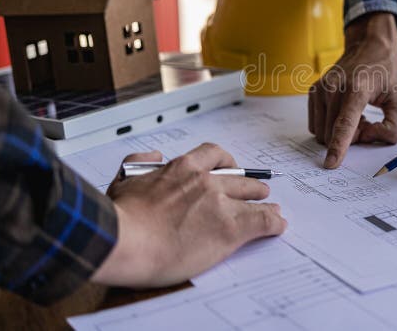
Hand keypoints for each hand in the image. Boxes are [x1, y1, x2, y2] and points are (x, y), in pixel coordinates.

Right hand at [91, 143, 286, 287]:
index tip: (229, 168)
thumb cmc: (119, 218)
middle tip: (256, 190)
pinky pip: (263, 220)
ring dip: (264, 202)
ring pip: (254, 196)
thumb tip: (153, 156)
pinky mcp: (230, 228)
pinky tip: (278, 225)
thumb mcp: (124, 180)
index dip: (226, 162)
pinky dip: (273, 222)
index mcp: (181, 168)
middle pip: (239, 177)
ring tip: (271, 208)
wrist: (123, 242)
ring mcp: (220, 203)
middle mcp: (205, 181)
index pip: (212, 154)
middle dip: (250, 183)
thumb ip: (140, 163)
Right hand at [308, 13, 396, 168]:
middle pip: (333, 132)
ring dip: (340, 133)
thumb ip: (390, 129)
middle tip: (368, 122)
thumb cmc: (387, 73)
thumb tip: (365, 139)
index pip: (345, 123)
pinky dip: (331, 126)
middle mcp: (334, 87)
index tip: (330, 164)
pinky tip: (346, 112)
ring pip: (323, 131)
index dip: (338, 146)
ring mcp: (321, 88)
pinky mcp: (313, 91)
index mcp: (358, 88)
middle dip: (349, 139)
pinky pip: (317, 124)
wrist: (369, 45)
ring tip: (358, 115)